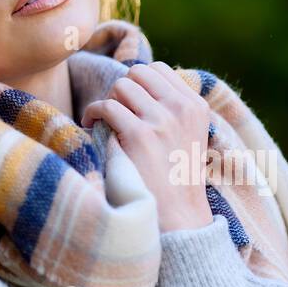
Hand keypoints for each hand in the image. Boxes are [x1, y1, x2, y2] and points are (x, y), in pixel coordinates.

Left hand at [80, 62, 214, 232]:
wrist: (178, 216)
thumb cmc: (176, 180)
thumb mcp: (189, 137)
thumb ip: (173, 110)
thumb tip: (139, 85)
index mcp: (196, 106)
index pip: (160, 70)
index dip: (138, 82)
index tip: (129, 103)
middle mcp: (181, 108)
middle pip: (138, 73)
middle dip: (122, 90)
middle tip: (115, 113)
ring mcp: (161, 121)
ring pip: (121, 86)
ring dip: (107, 101)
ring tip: (103, 120)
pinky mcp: (140, 135)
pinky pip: (106, 106)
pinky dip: (93, 113)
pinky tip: (91, 126)